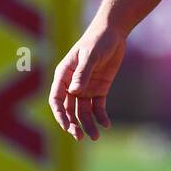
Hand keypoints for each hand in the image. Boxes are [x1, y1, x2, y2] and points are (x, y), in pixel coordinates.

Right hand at [49, 22, 126, 140]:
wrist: (113, 33)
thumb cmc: (98, 40)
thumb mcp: (91, 55)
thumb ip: (82, 73)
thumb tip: (74, 92)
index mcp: (63, 75)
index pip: (56, 99)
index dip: (60, 114)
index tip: (66, 126)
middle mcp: (72, 84)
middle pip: (69, 110)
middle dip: (73, 124)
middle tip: (80, 137)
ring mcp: (85, 88)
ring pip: (83, 111)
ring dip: (87, 124)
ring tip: (95, 137)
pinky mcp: (99, 89)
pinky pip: (98, 107)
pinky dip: (101, 117)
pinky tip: (106, 125)